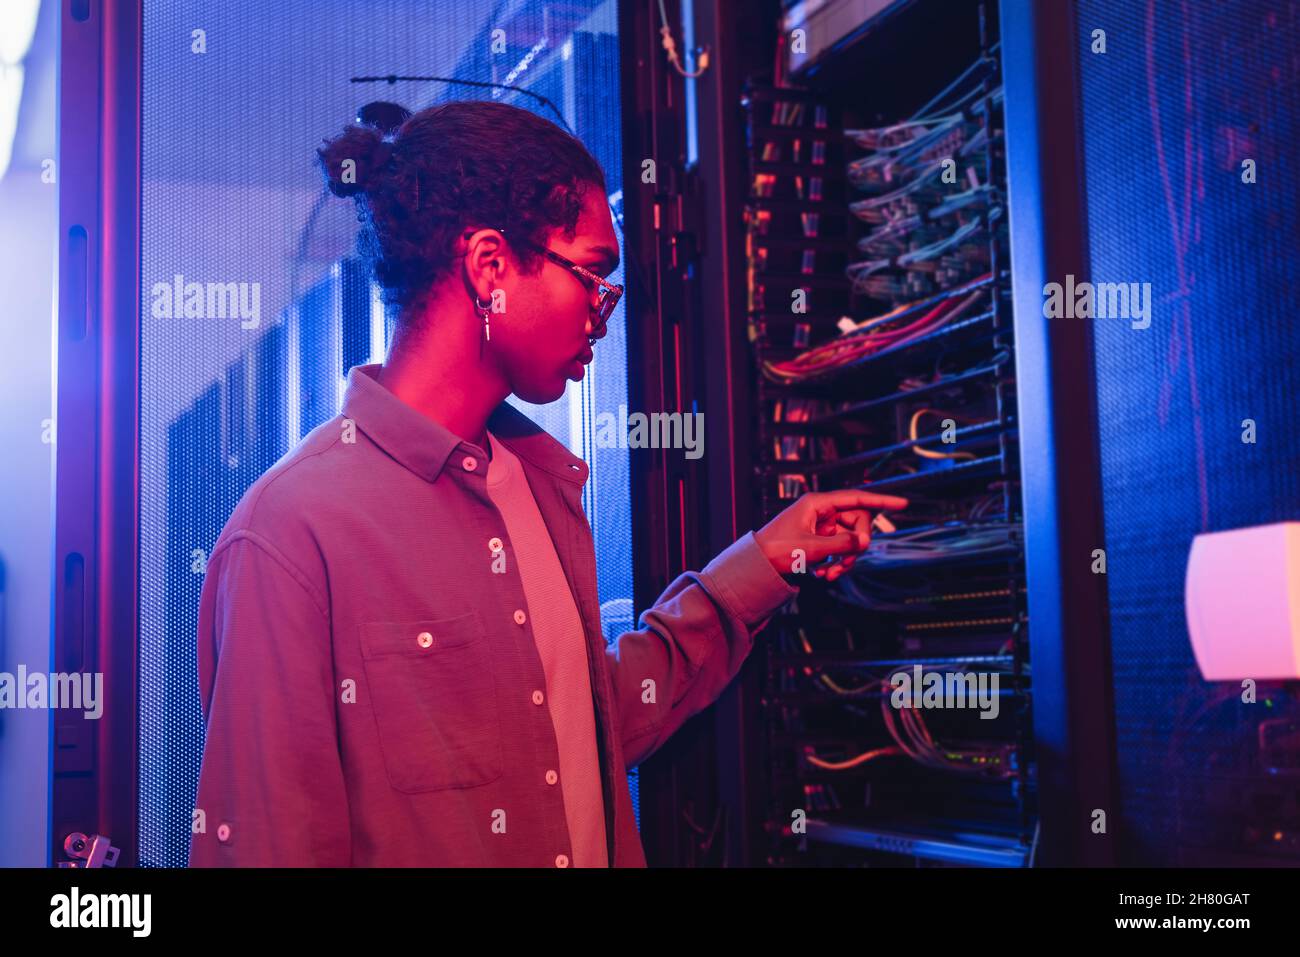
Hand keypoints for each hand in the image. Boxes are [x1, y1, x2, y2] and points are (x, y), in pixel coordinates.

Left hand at [754, 490, 908, 582]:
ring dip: (845, 558)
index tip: (902, 504)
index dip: (881, 501)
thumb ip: (842, 543)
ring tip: (831, 574)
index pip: (857, 498)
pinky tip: (824, 574)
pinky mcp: (818, 539)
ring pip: (849, 539)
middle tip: (846, 562)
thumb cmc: (777, 550)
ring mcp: (820, 525)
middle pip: (856, 522)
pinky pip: (839, 548)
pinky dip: (836, 561)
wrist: (757, 565)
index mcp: (818, 503)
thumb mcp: (812, 548)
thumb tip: (865, 541)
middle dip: (855, 545)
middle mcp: (821, 511)